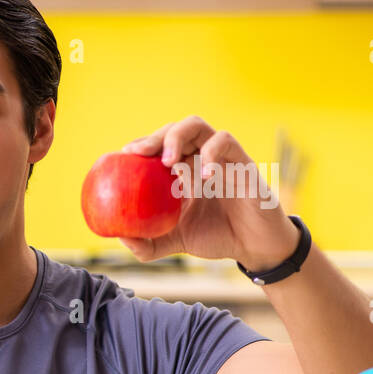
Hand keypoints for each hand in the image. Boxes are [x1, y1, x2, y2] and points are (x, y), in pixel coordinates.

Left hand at [118, 115, 299, 269]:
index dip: (140, 146)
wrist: (254, 247)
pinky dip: (211, 153)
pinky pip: (226, 143)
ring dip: (177, 137)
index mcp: (182, 171)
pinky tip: (203, 176)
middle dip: (153, 137)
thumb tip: (118, 237)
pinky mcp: (242, 162)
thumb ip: (146, 244)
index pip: (158, 146)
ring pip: (198, 126)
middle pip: (174, 130)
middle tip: (137, 154)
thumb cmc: (215, 237)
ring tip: (167, 162)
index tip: (122, 157)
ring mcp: (220, 157)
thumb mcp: (174, 243)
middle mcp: (199, 158)